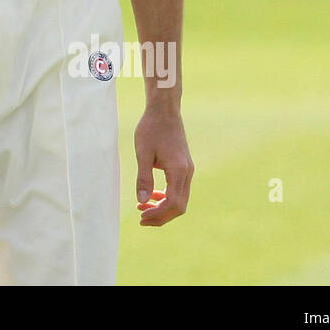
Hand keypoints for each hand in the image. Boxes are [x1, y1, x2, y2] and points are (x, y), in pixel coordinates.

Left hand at [134, 106, 192, 225]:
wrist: (164, 110)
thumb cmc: (151, 128)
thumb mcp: (143, 153)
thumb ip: (144, 178)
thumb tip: (142, 201)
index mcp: (178, 170)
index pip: (172, 203)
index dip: (158, 214)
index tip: (141, 217)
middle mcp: (187, 172)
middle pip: (179, 206)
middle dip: (161, 216)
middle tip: (141, 220)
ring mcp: (187, 170)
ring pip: (180, 199)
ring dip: (163, 208)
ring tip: (143, 209)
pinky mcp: (184, 167)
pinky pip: (178, 189)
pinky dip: (166, 197)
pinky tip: (152, 196)